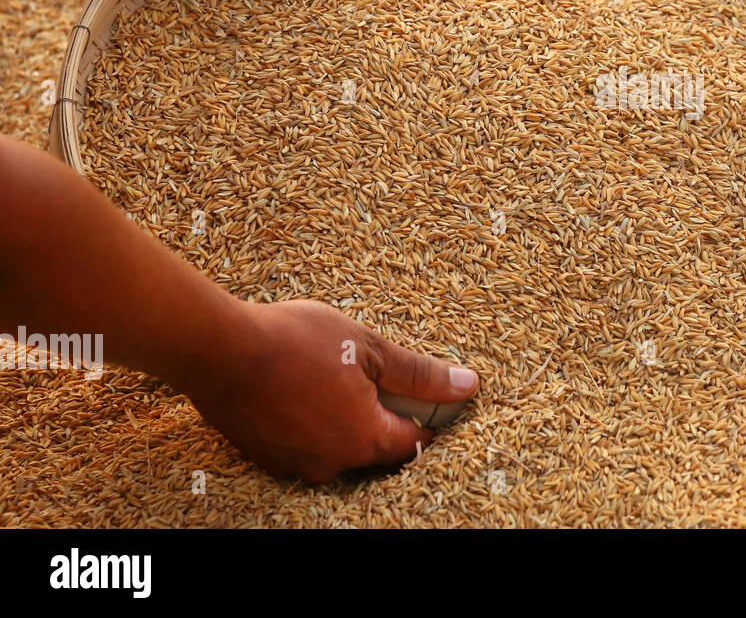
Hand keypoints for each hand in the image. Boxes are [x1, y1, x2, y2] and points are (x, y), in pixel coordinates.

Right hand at [185, 299, 479, 483]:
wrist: (217, 348)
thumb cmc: (296, 342)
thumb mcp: (369, 348)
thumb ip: (419, 374)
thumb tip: (467, 385)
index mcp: (363, 439)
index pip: (412, 443)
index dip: (427, 420)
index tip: (431, 401)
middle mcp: (330, 463)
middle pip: (373, 449)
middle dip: (382, 418)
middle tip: (377, 380)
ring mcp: (293, 463)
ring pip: (335, 447)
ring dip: (343, 420)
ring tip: (336, 378)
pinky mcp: (263, 454)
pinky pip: (302, 444)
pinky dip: (310, 422)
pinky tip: (304, 390)